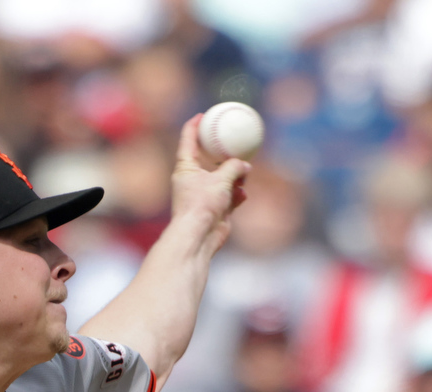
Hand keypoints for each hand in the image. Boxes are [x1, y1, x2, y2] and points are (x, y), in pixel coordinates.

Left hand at [170, 114, 248, 253]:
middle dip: (223, 154)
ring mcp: (204, 195)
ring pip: (223, 179)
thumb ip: (234, 167)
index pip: (188, 141)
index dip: (194, 127)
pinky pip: (230, 196)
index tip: (202, 115)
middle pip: (208, 161)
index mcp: (185, 168)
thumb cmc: (202, 204)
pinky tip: (242, 195)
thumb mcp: (220, 179)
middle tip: (234, 142)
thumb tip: (246, 166)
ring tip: (243, 176)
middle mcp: (192, 181)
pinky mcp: (215, 209)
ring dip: (235, 177)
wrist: (199, 236)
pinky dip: (237, 194)